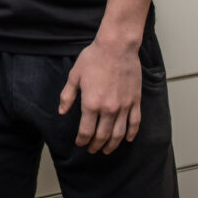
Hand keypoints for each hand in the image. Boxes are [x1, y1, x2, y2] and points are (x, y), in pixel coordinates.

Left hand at [58, 39, 141, 153]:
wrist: (117, 47)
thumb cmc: (94, 58)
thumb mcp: (75, 76)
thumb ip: (67, 96)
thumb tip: (62, 112)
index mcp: (91, 104)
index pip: (86, 131)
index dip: (82, 140)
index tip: (80, 143)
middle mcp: (108, 109)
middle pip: (102, 136)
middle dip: (95, 145)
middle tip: (92, 150)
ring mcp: (123, 106)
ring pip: (118, 133)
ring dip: (112, 145)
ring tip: (107, 150)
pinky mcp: (135, 101)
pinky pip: (134, 122)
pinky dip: (131, 133)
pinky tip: (127, 139)